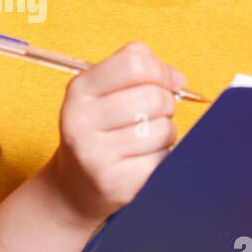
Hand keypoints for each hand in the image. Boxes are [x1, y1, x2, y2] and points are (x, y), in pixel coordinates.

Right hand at [46, 40, 186, 226]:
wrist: (74, 187)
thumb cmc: (98, 131)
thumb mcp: (102, 91)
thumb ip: (136, 67)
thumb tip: (177, 78)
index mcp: (79, 90)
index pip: (134, 64)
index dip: (159, 71)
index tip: (164, 82)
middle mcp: (81, 121)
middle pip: (154, 97)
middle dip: (166, 104)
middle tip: (153, 116)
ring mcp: (96, 155)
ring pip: (163, 130)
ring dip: (165, 133)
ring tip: (146, 139)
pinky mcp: (116, 184)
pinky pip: (162, 160)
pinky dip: (161, 158)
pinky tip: (142, 160)